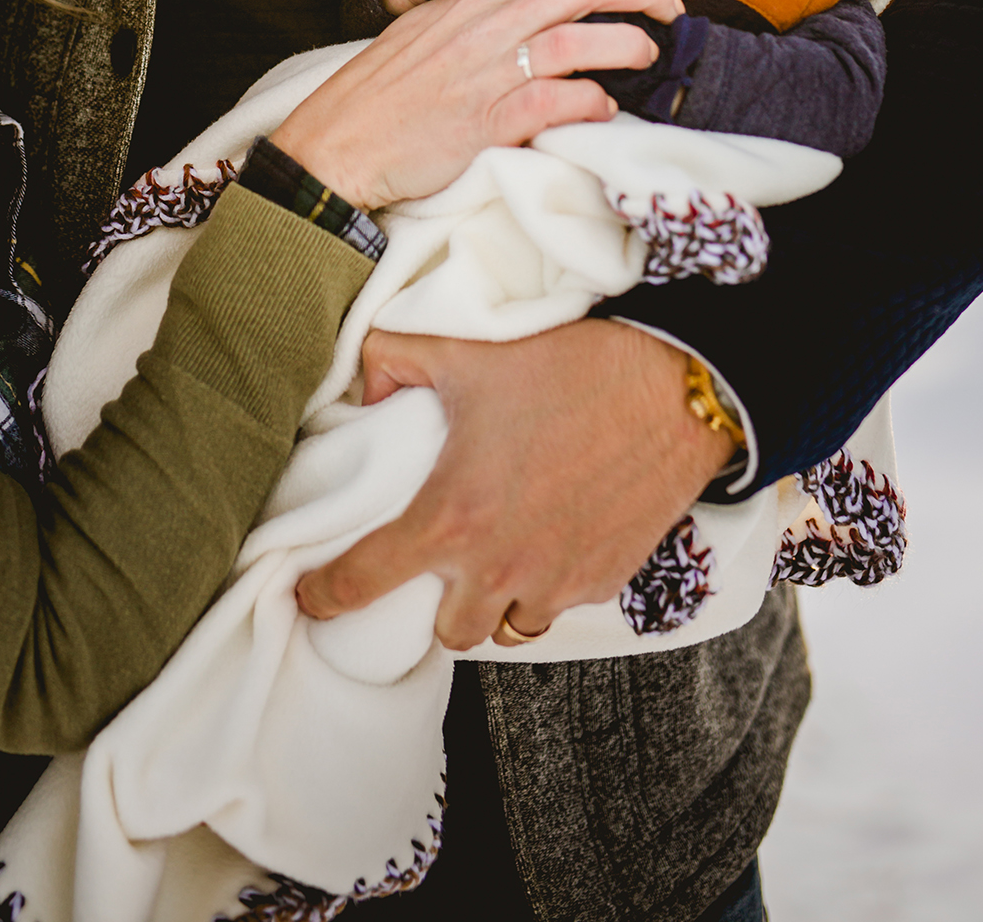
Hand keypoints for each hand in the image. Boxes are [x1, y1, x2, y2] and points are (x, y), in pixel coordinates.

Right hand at [273, 0, 681, 208]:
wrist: (335, 143)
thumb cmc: (381, 92)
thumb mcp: (429, 23)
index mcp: (472, 2)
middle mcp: (486, 28)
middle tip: (673, 14)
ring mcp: (488, 74)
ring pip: (581, 44)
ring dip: (628, 49)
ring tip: (648, 60)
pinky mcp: (488, 122)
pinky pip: (558, 103)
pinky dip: (592, 105)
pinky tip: (603, 111)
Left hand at [295, 320, 733, 648]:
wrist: (672, 387)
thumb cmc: (568, 367)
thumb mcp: (466, 351)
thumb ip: (396, 361)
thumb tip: (366, 386)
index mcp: (451, 518)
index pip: (363, 581)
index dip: (325, 595)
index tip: (310, 598)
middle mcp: (499, 567)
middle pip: (446, 630)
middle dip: (435, 602)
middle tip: (438, 562)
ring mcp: (556, 583)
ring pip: (507, 628)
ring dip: (494, 603)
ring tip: (496, 557)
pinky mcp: (605, 582)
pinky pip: (561, 604)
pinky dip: (548, 585)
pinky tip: (551, 539)